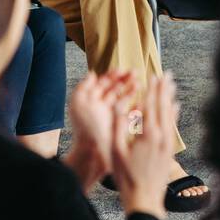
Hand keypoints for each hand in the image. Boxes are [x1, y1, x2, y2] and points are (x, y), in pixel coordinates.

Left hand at [66, 70, 137, 190]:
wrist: (91, 149)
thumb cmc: (84, 127)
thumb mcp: (78, 102)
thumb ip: (84, 86)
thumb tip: (92, 73)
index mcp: (92, 100)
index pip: (103, 83)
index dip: (112, 76)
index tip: (122, 70)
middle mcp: (102, 107)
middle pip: (115, 89)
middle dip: (125, 80)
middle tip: (135, 73)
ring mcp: (112, 116)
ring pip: (124, 99)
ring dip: (131, 90)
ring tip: (139, 84)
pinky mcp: (121, 125)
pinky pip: (131, 114)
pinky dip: (136, 106)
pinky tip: (141, 101)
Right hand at [111, 73, 178, 218]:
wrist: (145, 199)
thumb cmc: (127, 177)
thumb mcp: (116, 150)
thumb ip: (117, 125)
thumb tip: (117, 103)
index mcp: (148, 134)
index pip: (151, 105)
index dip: (152, 89)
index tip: (153, 75)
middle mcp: (162, 136)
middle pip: (164, 106)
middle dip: (164, 89)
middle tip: (166, 74)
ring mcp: (168, 144)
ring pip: (171, 115)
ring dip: (170, 98)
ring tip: (171, 85)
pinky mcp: (169, 150)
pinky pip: (173, 126)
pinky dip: (174, 113)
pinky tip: (175, 107)